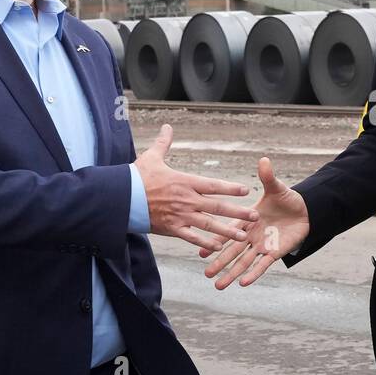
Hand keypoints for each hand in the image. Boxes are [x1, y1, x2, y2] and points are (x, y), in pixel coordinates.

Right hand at [135, 123, 257, 253]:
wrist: (120, 198)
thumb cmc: (136, 177)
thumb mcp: (152, 157)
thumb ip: (163, 143)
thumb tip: (167, 126)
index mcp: (185, 182)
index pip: (213, 185)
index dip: (231, 188)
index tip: (246, 190)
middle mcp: (187, 200)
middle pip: (218, 207)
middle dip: (238, 212)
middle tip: (255, 216)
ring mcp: (180, 216)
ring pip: (209, 225)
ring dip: (228, 231)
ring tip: (243, 236)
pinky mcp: (172, 229)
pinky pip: (192, 238)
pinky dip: (205, 243)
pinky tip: (218, 248)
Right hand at [202, 156, 309, 288]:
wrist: (305, 211)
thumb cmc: (288, 199)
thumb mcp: (276, 188)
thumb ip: (268, 177)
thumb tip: (264, 159)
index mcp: (247, 220)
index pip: (228, 231)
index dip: (215, 240)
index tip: (200, 250)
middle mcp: (251, 235)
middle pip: (232, 251)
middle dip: (219, 263)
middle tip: (205, 274)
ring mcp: (262, 245)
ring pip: (244, 262)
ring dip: (232, 273)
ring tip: (219, 286)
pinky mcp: (274, 252)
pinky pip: (262, 265)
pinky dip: (253, 274)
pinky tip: (243, 283)